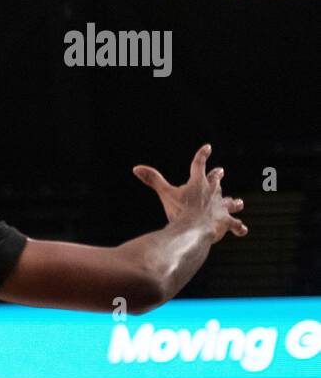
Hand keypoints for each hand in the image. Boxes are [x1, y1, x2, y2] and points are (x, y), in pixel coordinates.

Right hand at [133, 144, 247, 241]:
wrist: (194, 229)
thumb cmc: (179, 211)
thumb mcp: (164, 193)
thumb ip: (152, 179)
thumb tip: (136, 168)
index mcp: (198, 183)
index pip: (199, 165)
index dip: (202, 155)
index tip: (207, 147)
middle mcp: (212, 193)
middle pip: (216, 182)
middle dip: (217, 176)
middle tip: (220, 171)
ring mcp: (221, 207)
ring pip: (230, 202)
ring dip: (233, 202)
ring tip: (238, 202)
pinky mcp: (226, 221)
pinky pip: (235, 224)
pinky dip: (237, 227)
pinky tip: (242, 230)